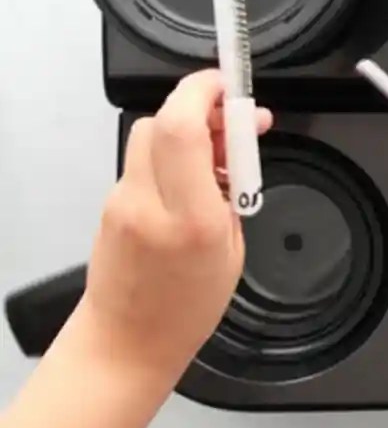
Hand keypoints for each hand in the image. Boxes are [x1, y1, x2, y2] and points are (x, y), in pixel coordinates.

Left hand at [81, 69, 271, 376]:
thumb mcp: (233, 247)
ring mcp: (121, 201)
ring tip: (218, 155)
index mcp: (190, 219)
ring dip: (186, 131)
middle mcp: (148, 203)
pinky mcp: (110, 202)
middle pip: (162, 121)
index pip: (181, 128)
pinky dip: (171, 155)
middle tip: (232, 120)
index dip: (203, 92)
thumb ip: (234, 189)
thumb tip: (237, 138)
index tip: (228, 86)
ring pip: (149, 135)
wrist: (128, 340)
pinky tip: (194, 178)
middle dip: (199, 107)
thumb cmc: (187, 306)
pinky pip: (143, 159)